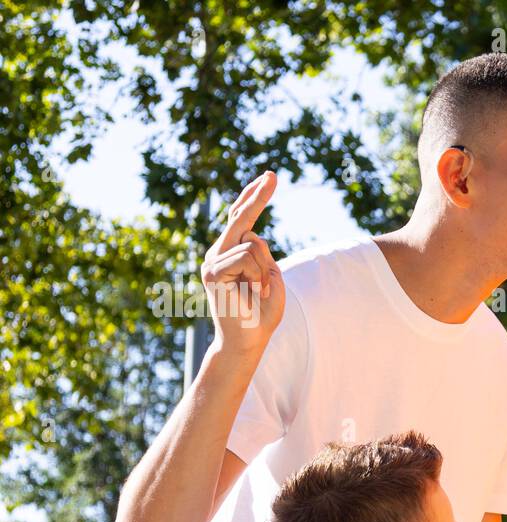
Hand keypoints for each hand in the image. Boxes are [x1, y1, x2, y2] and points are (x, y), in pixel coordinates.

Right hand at [201, 171, 284, 353]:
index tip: (268, 178)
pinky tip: (252, 290)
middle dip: (258, 196)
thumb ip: (264, 254)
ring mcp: (213, 260)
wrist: (248, 340)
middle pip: (241, 216)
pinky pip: (246, 256)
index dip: (253, 197)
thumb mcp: (272, 277)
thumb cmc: (262, 313)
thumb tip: (252, 235)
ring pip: (253, 243)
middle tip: (273, 174)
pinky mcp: (212, 271)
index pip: (243, 218)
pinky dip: (258, 274)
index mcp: (233, 253)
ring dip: (265, 269)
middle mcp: (219, 252)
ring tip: (259, 289)